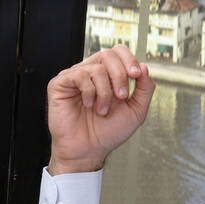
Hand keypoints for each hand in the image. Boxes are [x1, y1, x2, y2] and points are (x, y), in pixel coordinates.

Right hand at [47, 46, 154, 173]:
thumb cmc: (107, 133)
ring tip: (102, 110)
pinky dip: (89, 92)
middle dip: (120, 75)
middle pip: (108, 54)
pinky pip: (79, 75)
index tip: (136, 75)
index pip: (118, 52)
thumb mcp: (136, 111)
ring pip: (96, 67)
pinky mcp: (60, 84)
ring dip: (105, 91)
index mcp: (107, 76)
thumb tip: (144, 67)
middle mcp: (90, 73)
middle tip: (121, 96)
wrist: (88, 151)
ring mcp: (75, 77)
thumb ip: (145, 89)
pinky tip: (88, 104)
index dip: (129, 59)